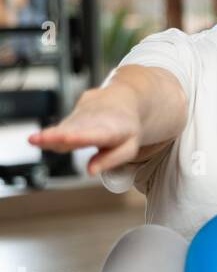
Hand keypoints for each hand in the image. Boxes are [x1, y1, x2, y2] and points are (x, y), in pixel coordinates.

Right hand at [28, 90, 142, 175]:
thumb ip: (111, 159)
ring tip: (33, 140)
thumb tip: (90, 171)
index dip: (81, 137)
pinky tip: (41, 138)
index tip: (67, 138)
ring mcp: (80, 116)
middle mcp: (93, 121)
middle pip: (73, 130)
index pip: (95, 134)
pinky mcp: (71, 116)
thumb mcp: (129, 147)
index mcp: (111, 130)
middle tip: (35, 139)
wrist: (122, 99)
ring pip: (63, 128)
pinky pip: (62, 127)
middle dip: (55, 135)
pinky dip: (53, 134)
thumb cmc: (126, 128)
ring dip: (48, 136)